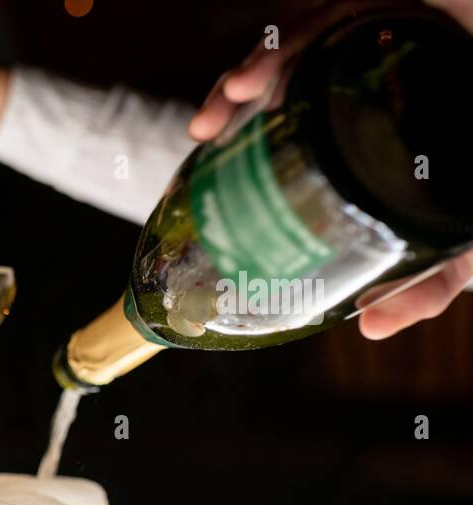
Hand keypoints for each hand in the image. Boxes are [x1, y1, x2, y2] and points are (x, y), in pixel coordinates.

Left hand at [187, 0, 472, 338]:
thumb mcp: (466, 236)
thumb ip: (429, 282)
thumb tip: (372, 327)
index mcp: (376, 130)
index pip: (301, 135)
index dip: (251, 154)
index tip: (211, 181)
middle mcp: (373, 84)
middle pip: (286, 88)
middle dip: (235, 107)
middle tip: (204, 137)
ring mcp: (384, 43)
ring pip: (297, 51)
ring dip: (250, 74)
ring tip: (226, 102)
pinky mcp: (395, 8)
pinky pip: (328, 20)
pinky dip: (283, 49)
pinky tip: (250, 81)